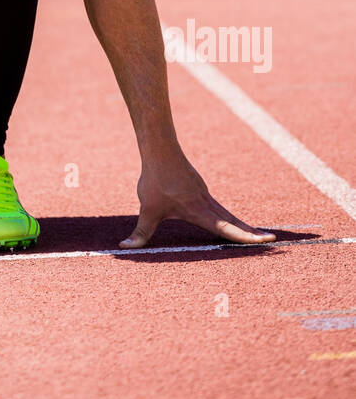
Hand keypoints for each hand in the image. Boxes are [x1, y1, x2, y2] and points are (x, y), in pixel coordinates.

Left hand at [120, 154, 275, 248]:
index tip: (264, 241)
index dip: (244, 237)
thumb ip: (140, 232)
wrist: (160, 150)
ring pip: (229, 213)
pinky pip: (220, 207)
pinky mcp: (201, 189)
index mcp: (199, 210)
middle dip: (252, 233)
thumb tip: (124, 248)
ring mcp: (206, 195)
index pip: (226, 228)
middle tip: (272, 242)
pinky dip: (230, 217)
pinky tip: (231, 221)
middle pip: (234, 221)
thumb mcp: (147, 209)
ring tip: (258, 236)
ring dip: (243, 225)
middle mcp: (207, 203)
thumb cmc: (155, 180)